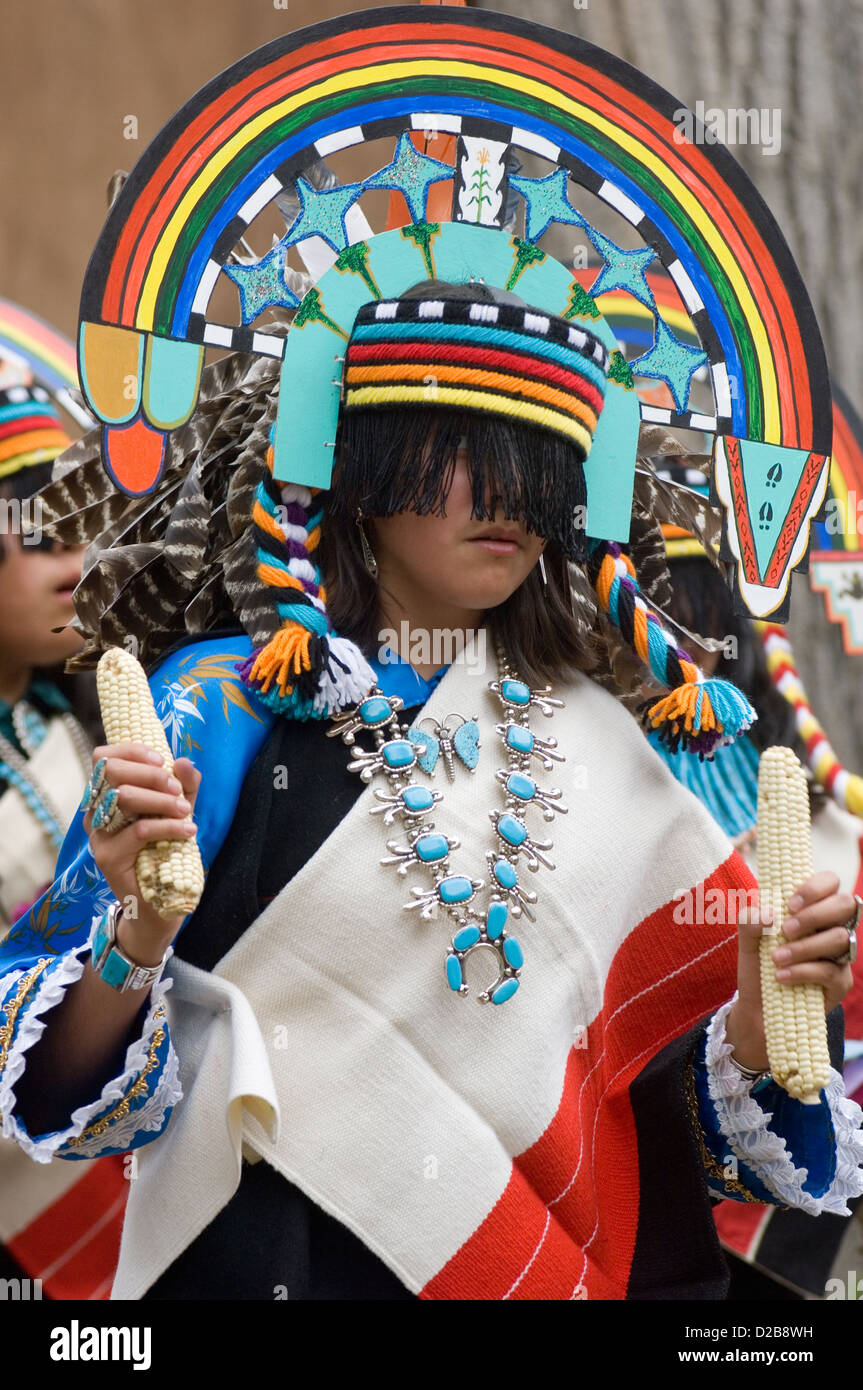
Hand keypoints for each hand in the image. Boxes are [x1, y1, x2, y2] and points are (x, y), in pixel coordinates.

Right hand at [84, 743, 201, 947]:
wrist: (159, 902)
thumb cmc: (166, 850)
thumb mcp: (179, 811)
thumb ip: (184, 786)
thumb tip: (184, 761)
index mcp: (107, 795)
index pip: (103, 758)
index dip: (131, 751)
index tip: (162, 761)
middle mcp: (95, 811)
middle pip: (111, 772)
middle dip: (150, 775)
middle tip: (178, 791)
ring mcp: (97, 834)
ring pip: (125, 799)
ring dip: (162, 801)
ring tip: (187, 813)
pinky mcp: (106, 856)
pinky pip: (140, 830)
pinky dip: (169, 827)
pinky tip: (188, 832)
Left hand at [727, 871, 856, 1070]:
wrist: (756, 1008)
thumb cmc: (757, 967)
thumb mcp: (746, 941)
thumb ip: (749, 921)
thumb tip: (766, 913)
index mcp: (811, 909)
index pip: (830, 882)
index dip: (815, 887)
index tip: (789, 903)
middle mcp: (831, 927)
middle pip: (845, 905)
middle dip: (815, 914)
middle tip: (785, 930)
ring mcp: (840, 955)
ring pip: (840, 938)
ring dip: (804, 947)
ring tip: (776, 959)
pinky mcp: (841, 982)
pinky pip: (831, 970)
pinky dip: (803, 971)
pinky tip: (781, 978)